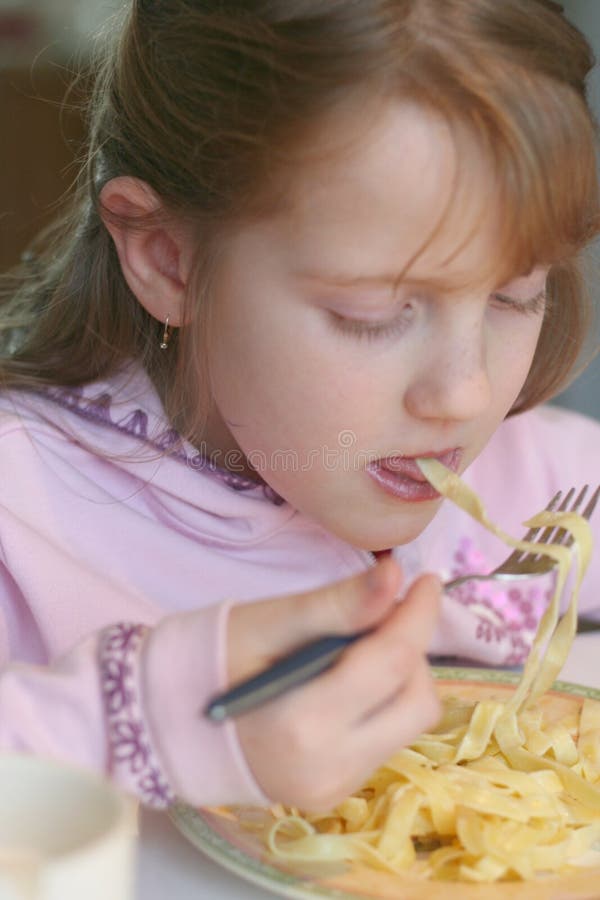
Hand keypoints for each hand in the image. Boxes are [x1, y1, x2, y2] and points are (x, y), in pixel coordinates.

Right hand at [227, 556, 440, 810]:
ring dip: (399, 676)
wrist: (164, 725)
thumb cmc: (208, 662)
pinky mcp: (334, 794)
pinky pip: (383, 740)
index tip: (426, 579)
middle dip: (411, 650)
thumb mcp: (265, 624)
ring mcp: (333, 789)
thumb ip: (333, 605)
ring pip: (406, 724)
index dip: (418, 615)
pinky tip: (346, 679)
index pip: (391, 663)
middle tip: (382, 615)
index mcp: (304, 724)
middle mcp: (329, 768)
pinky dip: (380, 701)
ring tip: (357, 645)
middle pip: (416, 703)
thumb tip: (394, 576)